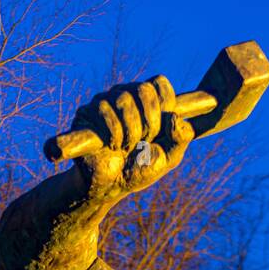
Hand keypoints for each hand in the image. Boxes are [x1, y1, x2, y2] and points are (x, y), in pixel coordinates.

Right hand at [69, 76, 194, 201]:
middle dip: (149, 121)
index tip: (161, 129)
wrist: (110, 186)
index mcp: (148, 101)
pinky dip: (113, 133)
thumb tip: (175, 117)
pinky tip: (112, 146)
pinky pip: (103, 109)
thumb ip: (181, 138)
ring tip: (126, 147)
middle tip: (143, 141)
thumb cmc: (139, 169)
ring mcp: (105, 102)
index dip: (164, 105)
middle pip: (143, 89)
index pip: (159, 83)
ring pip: (123, 99)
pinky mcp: (86, 113)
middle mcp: (126, 96)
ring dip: (130, 131)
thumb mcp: (168, 157)